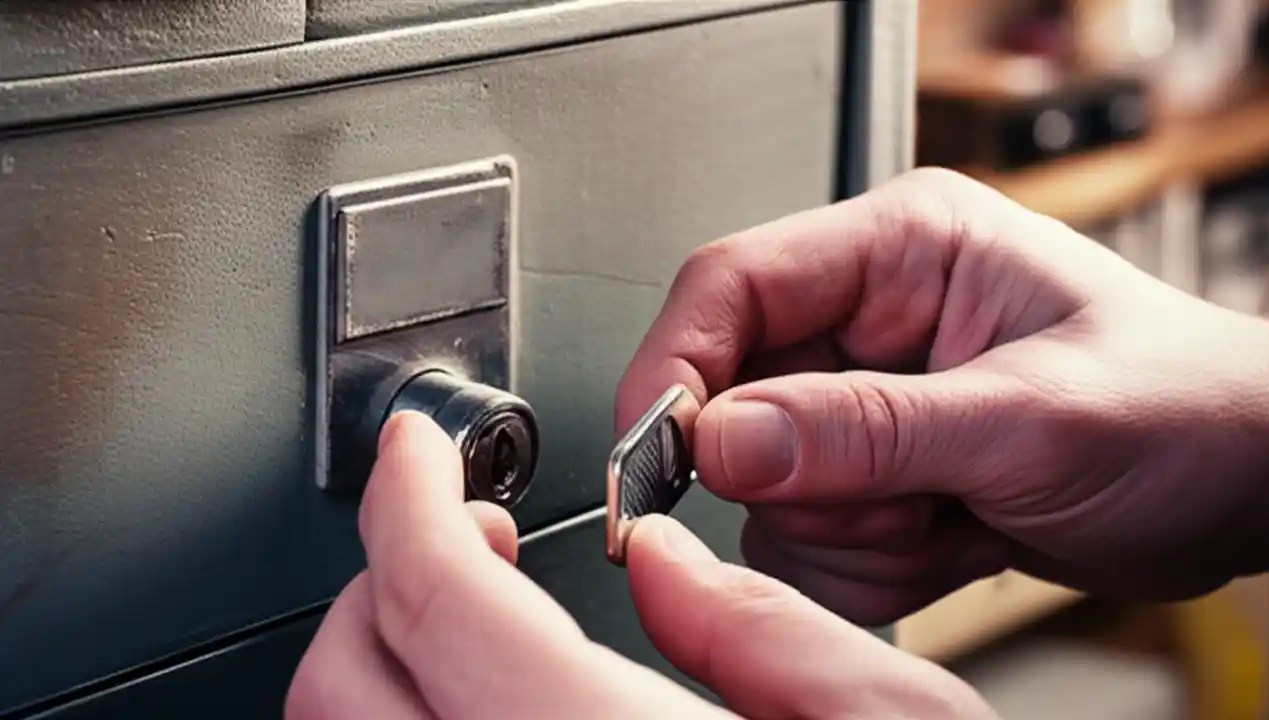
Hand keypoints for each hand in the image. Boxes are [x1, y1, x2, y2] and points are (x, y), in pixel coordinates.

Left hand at [285, 412, 994, 718]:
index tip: (416, 450)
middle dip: (384, 576)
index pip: (436, 604)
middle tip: (465, 529)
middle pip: (341, 691)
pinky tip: (490, 710)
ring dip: (384, 663)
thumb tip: (664, 565)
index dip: (407, 498)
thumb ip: (772, 632)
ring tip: (477, 615)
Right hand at [616, 168, 1268, 624]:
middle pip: (737, 399)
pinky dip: (869, 567)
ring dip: (850, 531)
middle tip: (892, 502)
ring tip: (950, 517)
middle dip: (801, 481)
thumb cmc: (1188, 411)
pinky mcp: (871, 471)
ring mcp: (865, 401)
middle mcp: (869, 319)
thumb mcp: (1036, 416)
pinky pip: (807, 539)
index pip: (733, 284)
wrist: (1249, 487)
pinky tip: (951, 541)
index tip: (654, 453)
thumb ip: (872, 428)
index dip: (678, 367)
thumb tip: (724, 439)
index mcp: (905, 250)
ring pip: (766, 487)